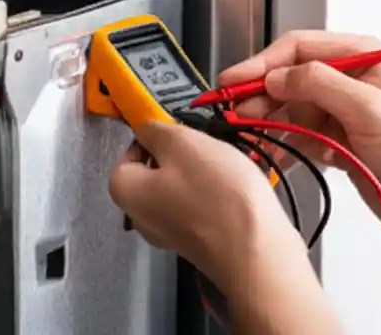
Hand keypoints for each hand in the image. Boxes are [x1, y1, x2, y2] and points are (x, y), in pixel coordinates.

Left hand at [109, 121, 306, 289]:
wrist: (255, 250)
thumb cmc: (214, 191)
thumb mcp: (182, 143)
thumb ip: (155, 130)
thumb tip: (144, 129)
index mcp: (125, 191)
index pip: (128, 153)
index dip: (155, 138)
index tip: (183, 133)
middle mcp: (139, 217)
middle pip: (155, 173)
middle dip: (182, 156)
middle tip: (208, 150)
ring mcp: (169, 235)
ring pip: (179, 190)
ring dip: (202, 175)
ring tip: (227, 169)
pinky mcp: (196, 245)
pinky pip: (198, 209)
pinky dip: (214, 196)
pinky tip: (236, 192)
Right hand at [222, 31, 380, 251]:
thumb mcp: (366, 109)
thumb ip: (318, 85)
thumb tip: (277, 77)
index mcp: (360, 57)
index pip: (298, 48)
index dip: (262, 64)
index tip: (234, 81)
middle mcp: (348, 79)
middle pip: (288, 78)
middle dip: (260, 96)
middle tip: (233, 114)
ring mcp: (340, 111)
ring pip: (289, 109)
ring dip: (267, 122)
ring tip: (248, 137)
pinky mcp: (335, 140)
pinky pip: (297, 135)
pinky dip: (281, 144)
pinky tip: (269, 155)